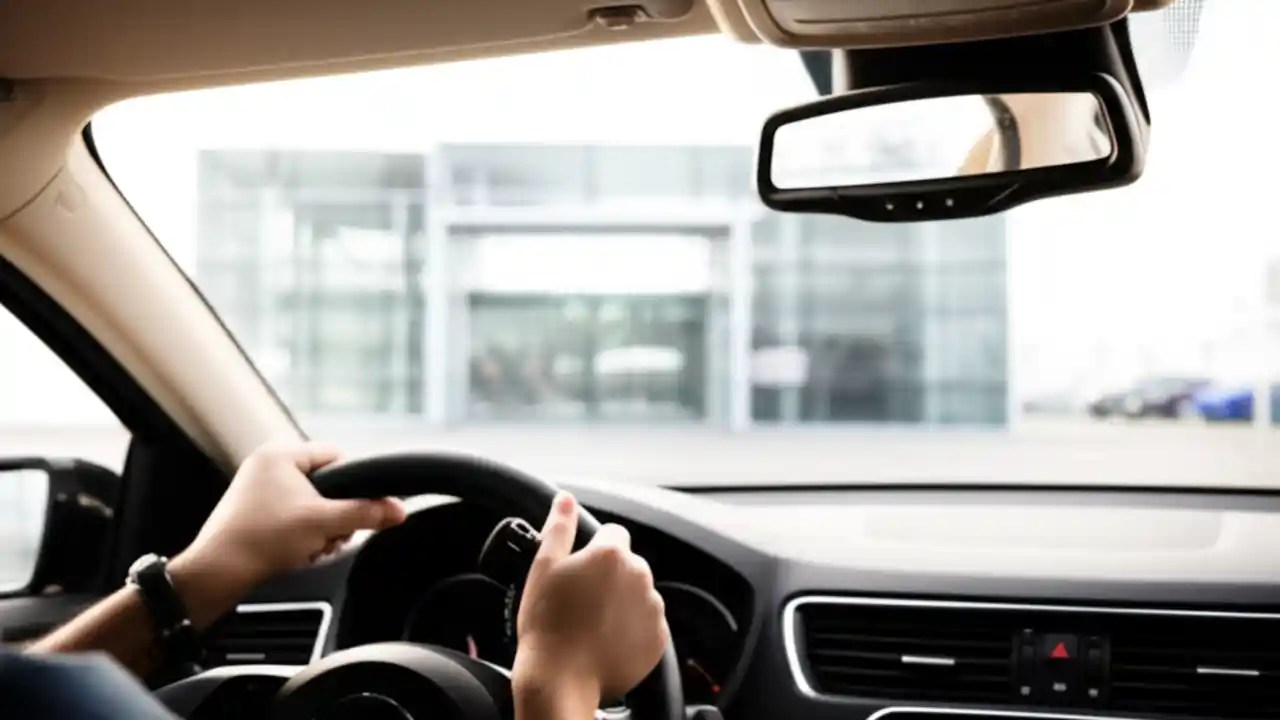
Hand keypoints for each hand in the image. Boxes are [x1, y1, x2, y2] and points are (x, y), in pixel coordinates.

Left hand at [169, 441, 405, 626]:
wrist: (219, 573)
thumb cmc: (263, 539)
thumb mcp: (325, 524)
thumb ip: (366, 513)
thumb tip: (399, 509)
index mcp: (281, 453)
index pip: (337, 456)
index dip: (352, 484)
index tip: (352, 509)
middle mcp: (266, 465)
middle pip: (326, 484)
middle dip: (334, 513)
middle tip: (329, 534)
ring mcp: (256, 489)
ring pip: (311, 504)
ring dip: (320, 528)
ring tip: (311, 545)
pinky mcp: (251, 513)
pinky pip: (292, 516)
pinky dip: (302, 534)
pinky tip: (298, 552)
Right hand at [512, 492, 668, 716]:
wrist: (560, 679)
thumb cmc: (546, 623)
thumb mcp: (544, 567)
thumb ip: (559, 527)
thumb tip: (565, 498)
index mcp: (612, 554)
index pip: (613, 534)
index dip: (594, 550)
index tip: (579, 571)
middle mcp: (640, 575)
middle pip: (628, 564)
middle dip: (610, 576)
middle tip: (581, 601)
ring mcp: (653, 608)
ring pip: (638, 594)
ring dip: (622, 602)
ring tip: (592, 624)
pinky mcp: (659, 638)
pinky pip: (647, 623)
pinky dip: (632, 628)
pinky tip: (606, 640)